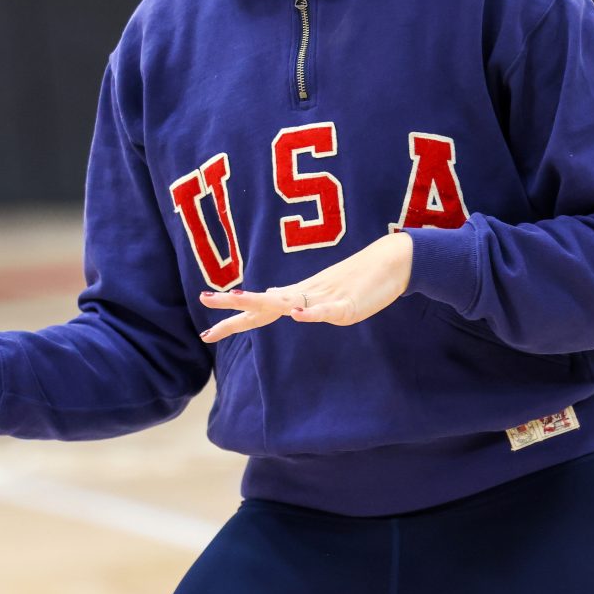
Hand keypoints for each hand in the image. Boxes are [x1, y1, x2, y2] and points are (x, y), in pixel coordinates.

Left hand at [198, 232, 412, 343]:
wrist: (391, 262)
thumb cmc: (356, 279)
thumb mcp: (320, 292)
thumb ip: (296, 297)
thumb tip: (272, 295)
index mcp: (297, 297)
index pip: (258, 310)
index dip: (233, 319)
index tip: (206, 331)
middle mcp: (304, 296)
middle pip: (264, 303)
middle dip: (234, 306)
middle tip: (203, 299)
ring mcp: (324, 299)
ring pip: (289, 302)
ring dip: (263, 302)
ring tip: (238, 299)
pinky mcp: (347, 305)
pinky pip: (327, 310)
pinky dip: (312, 313)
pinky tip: (297, 315)